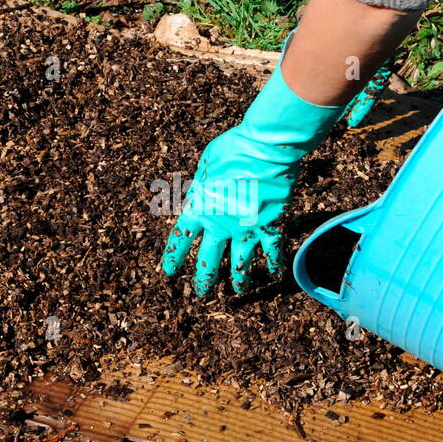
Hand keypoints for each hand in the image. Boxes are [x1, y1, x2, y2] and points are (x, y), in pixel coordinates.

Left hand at [162, 55, 345, 295]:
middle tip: (201, 293)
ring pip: (240, 262)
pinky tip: (274, 273)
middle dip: (204, 278)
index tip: (169, 271)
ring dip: (238, 278)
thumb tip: (203, 189)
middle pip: (208, 259)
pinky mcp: (270, 225)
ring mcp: (246, 228)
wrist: (266, 149)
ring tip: (238, 292)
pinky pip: (272, 249)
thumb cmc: (234, 148)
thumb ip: (204, 182)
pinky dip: (274, 262)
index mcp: (200, 207)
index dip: (174, 256)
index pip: (181, 238)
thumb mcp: (207, 163)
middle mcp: (220, 224)